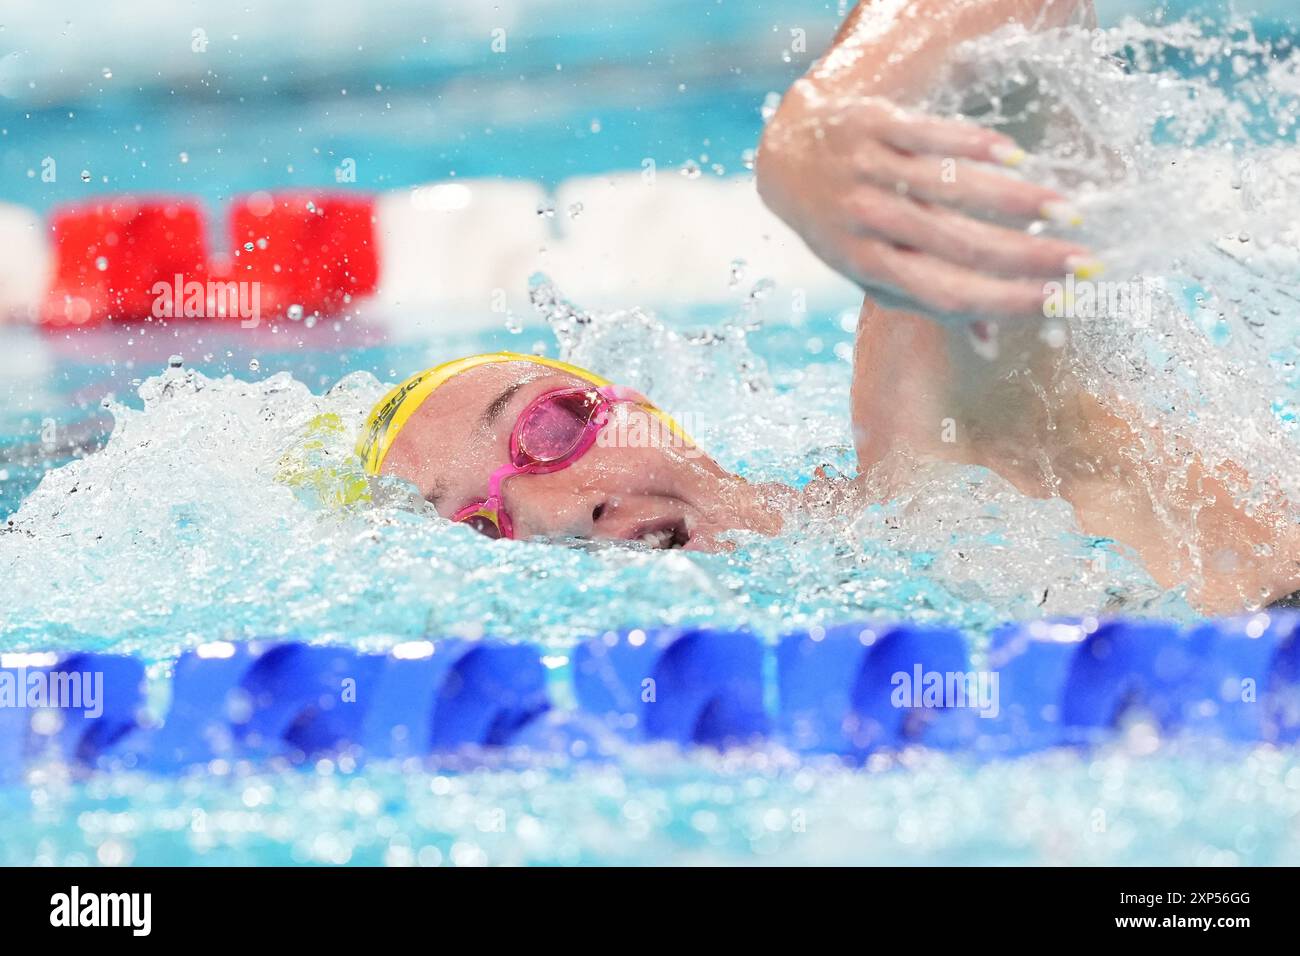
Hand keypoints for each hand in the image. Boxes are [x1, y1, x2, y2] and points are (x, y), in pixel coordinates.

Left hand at [756, 80, 1098, 322]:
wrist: (789, 156)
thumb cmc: (845, 226)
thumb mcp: (871, 269)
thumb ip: (927, 300)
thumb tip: (988, 345)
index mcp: (870, 267)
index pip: (947, 293)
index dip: (1004, 300)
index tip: (1061, 301)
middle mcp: (867, 222)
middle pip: (959, 245)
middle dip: (1029, 257)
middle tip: (1086, 262)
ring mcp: (868, 172)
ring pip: (952, 188)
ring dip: (1016, 200)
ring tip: (1068, 210)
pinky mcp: (874, 125)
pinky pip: (930, 136)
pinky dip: (975, 146)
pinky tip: (1016, 158)